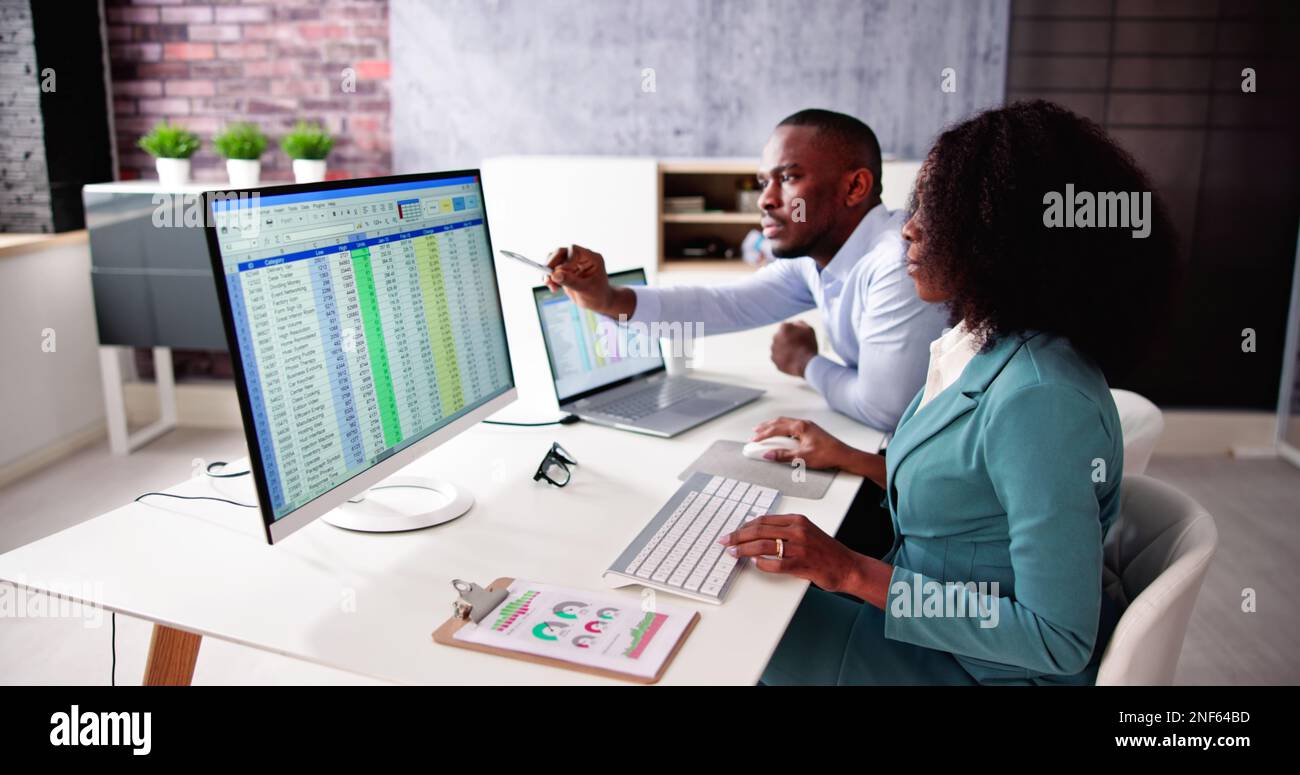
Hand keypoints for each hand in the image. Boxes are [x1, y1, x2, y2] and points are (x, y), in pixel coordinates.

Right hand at [545, 245, 635, 317]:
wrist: (598, 302)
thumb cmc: (597, 295)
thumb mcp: (586, 289)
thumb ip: (571, 281)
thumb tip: (554, 275)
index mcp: (591, 257)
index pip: (574, 251)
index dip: (565, 261)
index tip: (560, 273)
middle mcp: (581, 257)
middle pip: (561, 252)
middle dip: (552, 265)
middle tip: (547, 278)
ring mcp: (572, 263)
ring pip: (554, 260)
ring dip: (548, 272)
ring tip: (549, 284)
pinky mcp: (565, 270)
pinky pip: (552, 270)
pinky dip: (549, 278)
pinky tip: (553, 288)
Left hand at [718, 514, 864, 592]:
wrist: (847, 566)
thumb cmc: (825, 551)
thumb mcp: (806, 532)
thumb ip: (784, 530)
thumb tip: (757, 533)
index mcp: (796, 520)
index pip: (763, 520)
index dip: (744, 526)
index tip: (733, 533)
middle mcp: (797, 530)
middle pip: (759, 530)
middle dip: (738, 536)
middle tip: (725, 541)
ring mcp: (799, 547)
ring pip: (763, 546)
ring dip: (744, 550)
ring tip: (734, 553)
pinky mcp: (802, 564)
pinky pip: (776, 564)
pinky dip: (763, 564)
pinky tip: (755, 564)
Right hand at [751, 417, 887, 484]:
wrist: (844, 455)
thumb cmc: (828, 454)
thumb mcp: (803, 457)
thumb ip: (783, 456)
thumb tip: (769, 454)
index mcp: (800, 427)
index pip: (776, 429)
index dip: (763, 435)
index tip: (754, 440)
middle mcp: (803, 424)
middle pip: (779, 422)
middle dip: (766, 427)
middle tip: (755, 431)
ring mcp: (807, 427)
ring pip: (785, 423)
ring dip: (773, 426)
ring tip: (764, 431)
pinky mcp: (810, 431)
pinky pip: (792, 426)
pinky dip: (782, 429)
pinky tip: (781, 435)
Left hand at [770, 320, 817, 376]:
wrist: (806, 364)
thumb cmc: (809, 345)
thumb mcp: (809, 329)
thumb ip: (800, 323)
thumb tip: (794, 324)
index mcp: (783, 328)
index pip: (786, 327)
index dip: (793, 332)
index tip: (799, 337)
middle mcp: (775, 337)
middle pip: (780, 336)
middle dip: (787, 340)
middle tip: (797, 346)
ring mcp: (774, 349)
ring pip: (778, 347)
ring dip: (784, 348)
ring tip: (795, 354)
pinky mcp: (774, 359)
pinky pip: (777, 357)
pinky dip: (783, 358)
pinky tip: (791, 360)